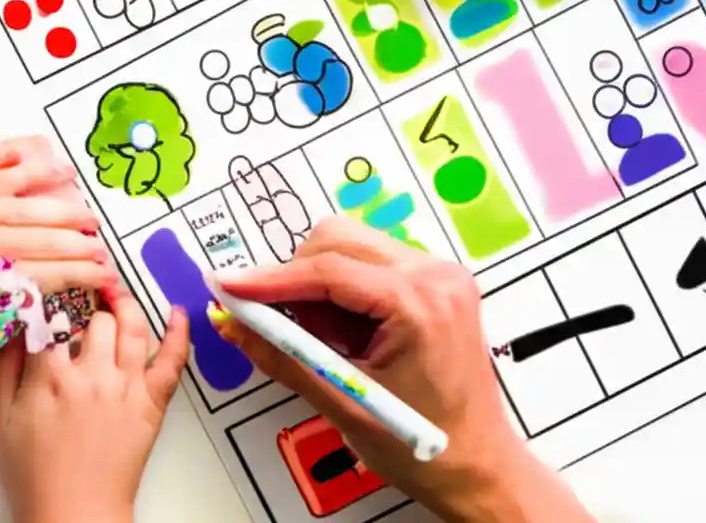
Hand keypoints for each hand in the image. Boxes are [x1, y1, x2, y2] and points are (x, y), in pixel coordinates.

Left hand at [0, 137, 118, 346]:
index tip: (104, 272)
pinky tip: (37, 149)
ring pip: (22, 191)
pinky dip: (13, 153)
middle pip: (45, 229)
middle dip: (80, 235)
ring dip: (57, 192)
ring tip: (81, 194)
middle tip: (100, 240)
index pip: (50, 269)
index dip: (83, 271)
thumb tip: (34, 317)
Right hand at [0, 287, 189, 522]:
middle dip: (87, 303)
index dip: (48, 298)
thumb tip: (11, 333)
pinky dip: (179, 332)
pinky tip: (177, 314)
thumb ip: (6, 370)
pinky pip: (173, 360)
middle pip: (95, 318)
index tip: (46, 291)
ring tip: (116, 296)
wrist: (74, 513)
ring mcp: (125, 387)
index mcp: (50, 378)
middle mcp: (91, 376)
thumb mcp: (4, 419)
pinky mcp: (151, 403)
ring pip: (132, 327)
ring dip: (125, 305)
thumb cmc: (37, 476)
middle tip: (82, 297)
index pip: (50, 317)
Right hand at [211, 217, 592, 521]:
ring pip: (350, 246)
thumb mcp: (343, 403)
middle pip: (337, 240)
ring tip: (326, 342)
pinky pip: (369, 264)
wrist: (476, 465)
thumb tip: (236, 324)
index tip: (229, 287)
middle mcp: (436, 275)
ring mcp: (439, 274)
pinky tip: (347, 336)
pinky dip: (342, 292)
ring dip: (319, 286)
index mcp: (419, 303)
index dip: (269, 280)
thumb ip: (282, 357)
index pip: (327, 270)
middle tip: (276, 325)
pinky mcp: (435, 283)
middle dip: (295, 279)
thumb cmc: (425, 445)